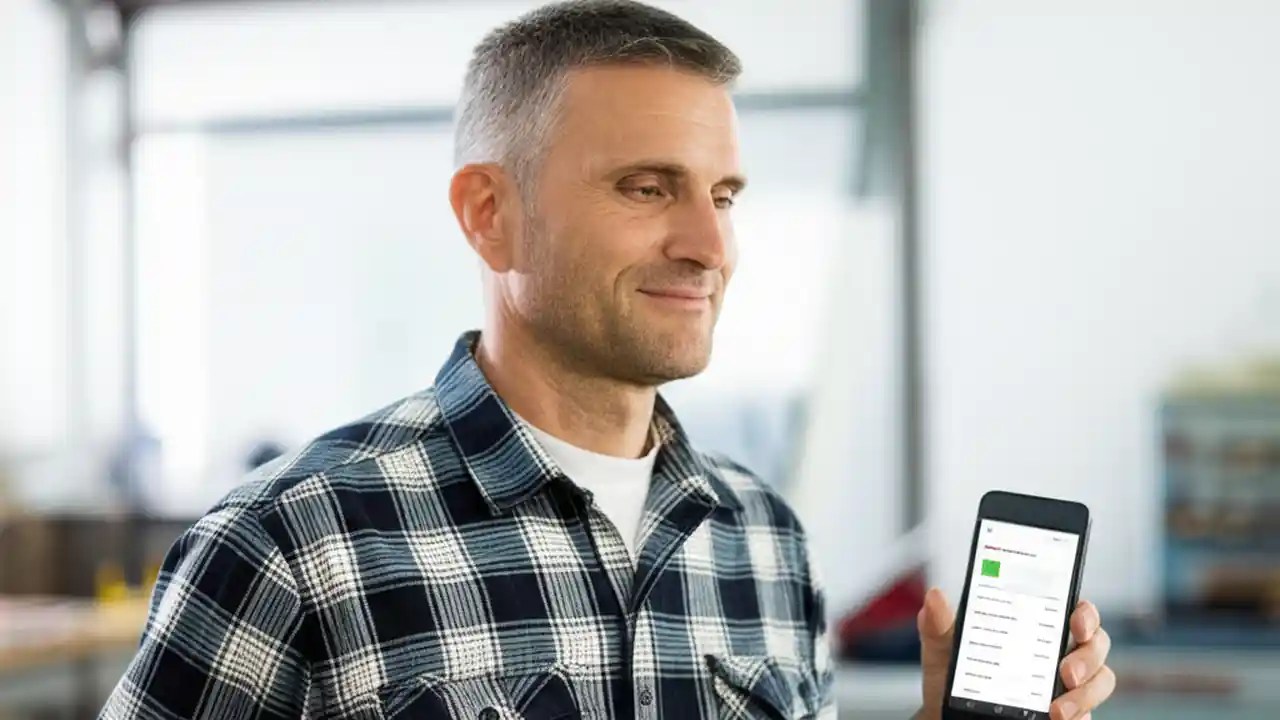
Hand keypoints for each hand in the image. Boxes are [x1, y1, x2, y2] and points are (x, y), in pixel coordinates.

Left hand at [916, 587, 1115, 719]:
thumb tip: (935, 596)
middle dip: (1089, 657)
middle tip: (1066, 673)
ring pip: (1101, 681)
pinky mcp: (1070, 713)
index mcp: (1036, 626)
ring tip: (1056, 711)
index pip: (1076, 610)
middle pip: (1098, 645)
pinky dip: (1079, 717)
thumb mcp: (943, 648)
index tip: (1076, 623)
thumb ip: (939, 623)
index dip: (1087, 613)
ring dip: (1086, 695)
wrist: (949, 716)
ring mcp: (1068, 685)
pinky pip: (1088, 715)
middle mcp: (1059, 652)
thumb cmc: (955, 676)